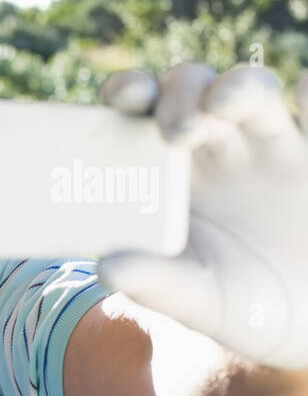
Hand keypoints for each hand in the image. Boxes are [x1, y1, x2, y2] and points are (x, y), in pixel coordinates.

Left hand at [97, 63, 307, 368]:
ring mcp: (271, 147)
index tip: (126, 99)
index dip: (128, 93)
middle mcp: (215, 148)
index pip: (139, 113)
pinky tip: (304, 88)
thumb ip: (156, 284)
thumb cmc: (242, 308)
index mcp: (168, 172)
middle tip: (178, 129)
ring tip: (225, 103)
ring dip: (238, 87)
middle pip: (191, 91)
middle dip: (180, 94)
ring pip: (252, 93)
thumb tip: (106, 267)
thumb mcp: (199, 303)